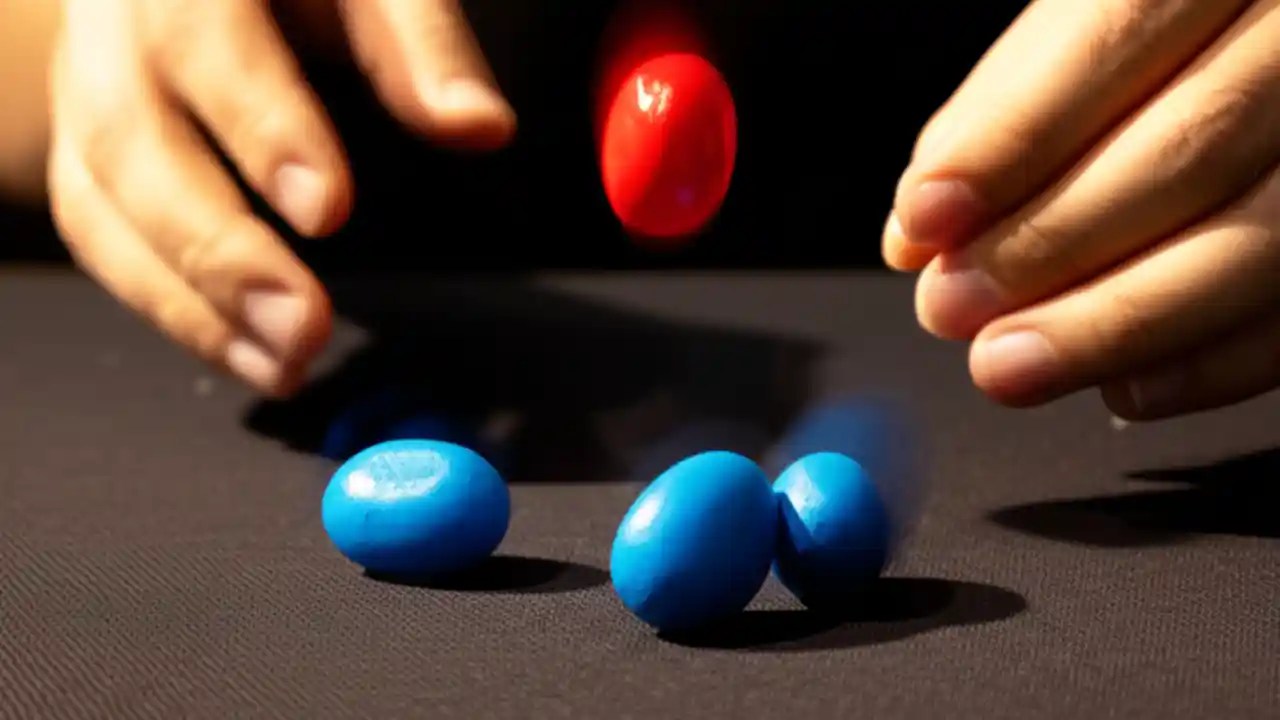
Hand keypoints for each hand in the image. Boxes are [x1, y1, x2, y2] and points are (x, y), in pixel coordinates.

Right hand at [48, 0, 515, 395]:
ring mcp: (84, 91)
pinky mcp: (85, 152)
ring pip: (100, 204)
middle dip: (219, 248)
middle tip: (301, 325)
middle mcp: (113, 29)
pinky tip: (241, 351)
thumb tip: (479, 125)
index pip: (205, 38)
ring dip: (190, 302)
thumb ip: (418, 47)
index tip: (326, 209)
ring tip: (284, 363)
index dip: (262, 128)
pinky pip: (100, 236)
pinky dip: (170, 305)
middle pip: (132, 140)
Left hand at [884, 0, 1279, 420]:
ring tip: (1007, 365)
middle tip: (950, 308)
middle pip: (1193, 147)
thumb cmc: (1164, 43)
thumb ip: (1004, 111)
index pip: (1117, 31)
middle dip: (1050, 245)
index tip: (927, 215)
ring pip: (1262, 243)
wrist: (1267, 52)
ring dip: (1115, 325)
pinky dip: (1212, 364)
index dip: (1015, 134)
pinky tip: (1123, 387)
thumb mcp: (1084, 26)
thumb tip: (918, 235)